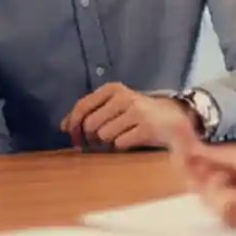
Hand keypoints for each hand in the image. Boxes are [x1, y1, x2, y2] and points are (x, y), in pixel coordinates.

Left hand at [59, 83, 193, 150]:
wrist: (172, 118)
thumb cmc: (135, 113)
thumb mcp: (112, 106)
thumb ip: (88, 113)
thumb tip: (63, 126)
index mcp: (112, 89)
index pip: (82, 106)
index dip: (73, 124)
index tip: (73, 138)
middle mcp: (123, 96)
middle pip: (91, 124)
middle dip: (91, 138)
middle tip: (99, 142)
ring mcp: (136, 111)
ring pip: (104, 135)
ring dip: (108, 143)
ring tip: (119, 138)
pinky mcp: (146, 127)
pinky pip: (120, 143)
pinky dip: (122, 146)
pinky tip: (131, 141)